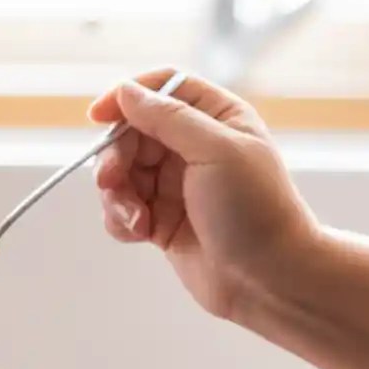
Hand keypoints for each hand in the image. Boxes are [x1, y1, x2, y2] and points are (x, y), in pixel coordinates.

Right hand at [88, 69, 318, 318]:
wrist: (270, 279)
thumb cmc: (256, 210)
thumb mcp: (216, 150)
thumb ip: (168, 117)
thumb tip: (125, 91)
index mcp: (215, 118)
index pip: (161, 89)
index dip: (127, 97)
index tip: (98, 117)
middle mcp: (192, 147)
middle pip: (130, 133)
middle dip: (115, 158)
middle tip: (110, 181)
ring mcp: (174, 184)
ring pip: (120, 173)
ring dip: (117, 196)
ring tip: (136, 220)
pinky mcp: (160, 219)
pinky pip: (122, 209)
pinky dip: (121, 220)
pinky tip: (140, 234)